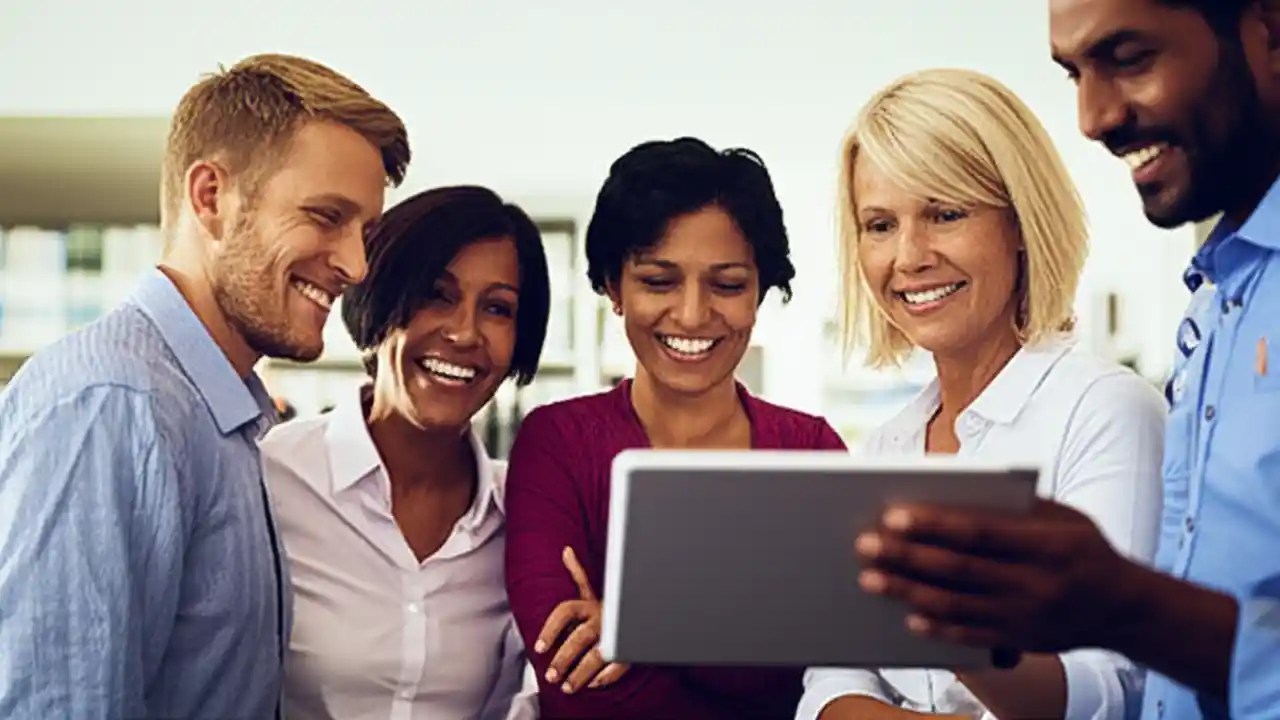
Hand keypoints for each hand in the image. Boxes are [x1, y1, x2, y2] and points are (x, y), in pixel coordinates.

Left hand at [533, 546, 628, 693]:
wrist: (644, 611)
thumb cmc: (609, 607)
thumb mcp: (592, 591)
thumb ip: (577, 574)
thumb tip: (566, 551)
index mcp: (590, 604)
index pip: (565, 611)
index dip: (551, 628)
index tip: (538, 647)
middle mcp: (602, 618)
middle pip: (579, 638)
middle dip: (563, 658)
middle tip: (550, 675)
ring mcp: (616, 634)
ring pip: (596, 656)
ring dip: (580, 673)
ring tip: (566, 686)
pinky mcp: (629, 649)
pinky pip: (618, 665)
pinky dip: (606, 677)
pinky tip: (593, 684)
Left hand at [854, 499, 1138, 653]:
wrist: (1125, 607)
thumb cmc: (1083, 548)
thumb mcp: (1063, 516)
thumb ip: (1015, 507)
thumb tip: (955, 493)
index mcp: (1047, 544)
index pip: (980, 531)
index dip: (934, 524)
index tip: (893, 514)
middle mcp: (1037, 583)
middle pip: (959, 569)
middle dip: (907, 557)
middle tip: (865, 545)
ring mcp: (1027, 616)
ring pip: (956, 605)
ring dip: (908, 592)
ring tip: (870, 579)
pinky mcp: (1020, 640)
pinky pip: (971, 636)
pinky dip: (938, 627)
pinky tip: (908, 615)